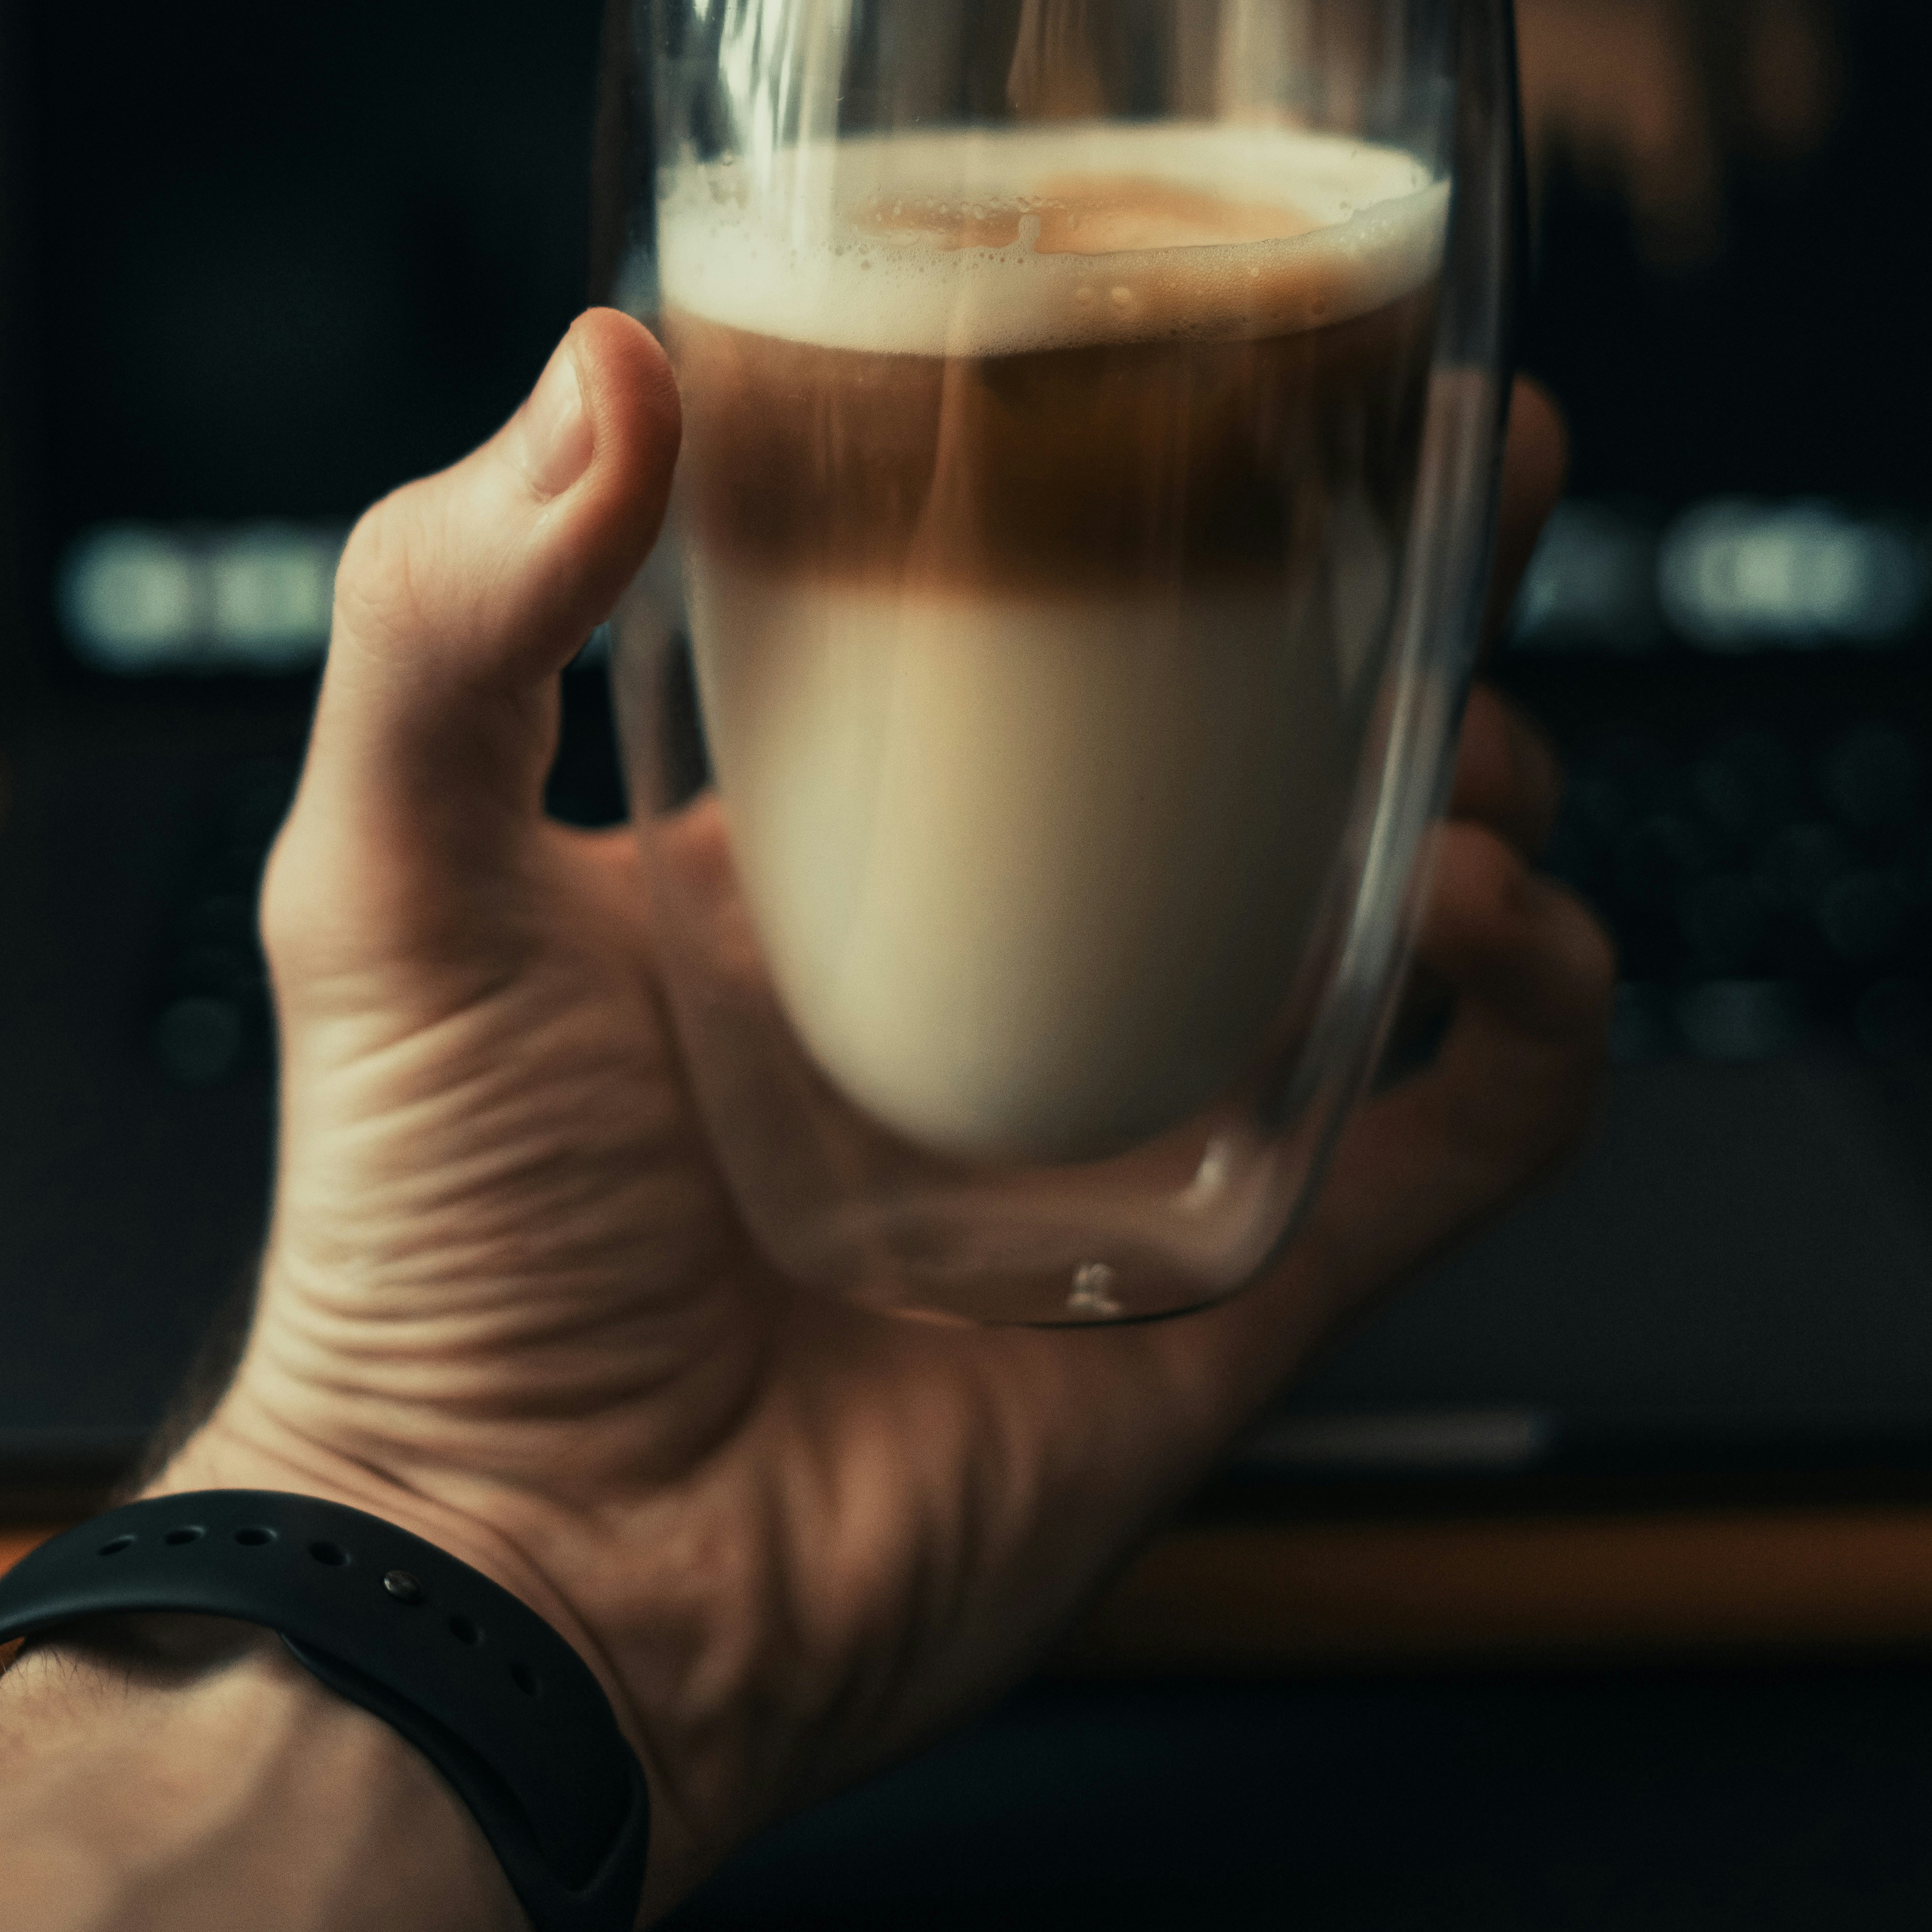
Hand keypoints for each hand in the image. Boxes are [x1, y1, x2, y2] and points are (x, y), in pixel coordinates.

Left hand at [175, 318, 1610, 1907]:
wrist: (522, 1579)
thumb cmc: (429, 1250)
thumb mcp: (391, 881)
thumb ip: (447, 609)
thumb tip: (608, 358)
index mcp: (847, 852)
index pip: (1048, 617)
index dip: (1167, 490)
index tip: (1256, 353)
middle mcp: (1020, 962)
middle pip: (1278, 725)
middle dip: (1410, 587)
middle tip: (1485, 465)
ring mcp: (1151, 1114)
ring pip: (1407, 897)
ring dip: (1487, 786)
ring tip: (1456, 749)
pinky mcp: (1246, 1274)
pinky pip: (1472, 1124)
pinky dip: (1540, 1009)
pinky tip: (1487, 920)